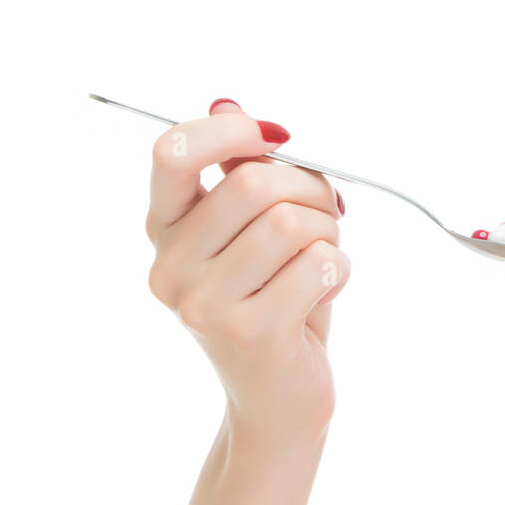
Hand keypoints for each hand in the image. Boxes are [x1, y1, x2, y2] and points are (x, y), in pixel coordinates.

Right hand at [145, 98, 349, 446]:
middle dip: (309, 188)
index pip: (173, 152)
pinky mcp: (247, 333)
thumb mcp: (255, 231)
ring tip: (322, 258)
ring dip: (328, 233)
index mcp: (165, 230)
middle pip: (251, 183)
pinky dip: (339, 270)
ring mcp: (203, 304)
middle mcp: (170, 266)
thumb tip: (230, 105)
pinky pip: (318, 264)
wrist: (278, 399)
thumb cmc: (275, 302)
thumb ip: (244, 172)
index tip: (273, 138)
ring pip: (290, 223)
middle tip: (327, 213)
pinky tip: (323, 291)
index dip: (230, 131)